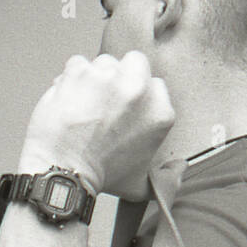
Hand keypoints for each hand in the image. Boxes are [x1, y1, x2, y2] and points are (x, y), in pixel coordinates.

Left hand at [21, 51, 174, 200]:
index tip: (122, 111)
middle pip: (134, 64)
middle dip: (120, 78)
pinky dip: (69, 79)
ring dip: (94, 78)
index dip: (136, 97)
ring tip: (83, 104)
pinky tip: (67, 100)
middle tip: (104, 102)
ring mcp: (110, 77)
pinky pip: (76, 64)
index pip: (155, 86)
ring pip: (104, 62)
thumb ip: (167, 178)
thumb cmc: (100, 178)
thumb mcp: (142, 184)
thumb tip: (180, 169)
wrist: (65, 173)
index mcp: (160, 113)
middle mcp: (139, 90)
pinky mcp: (82, 72)